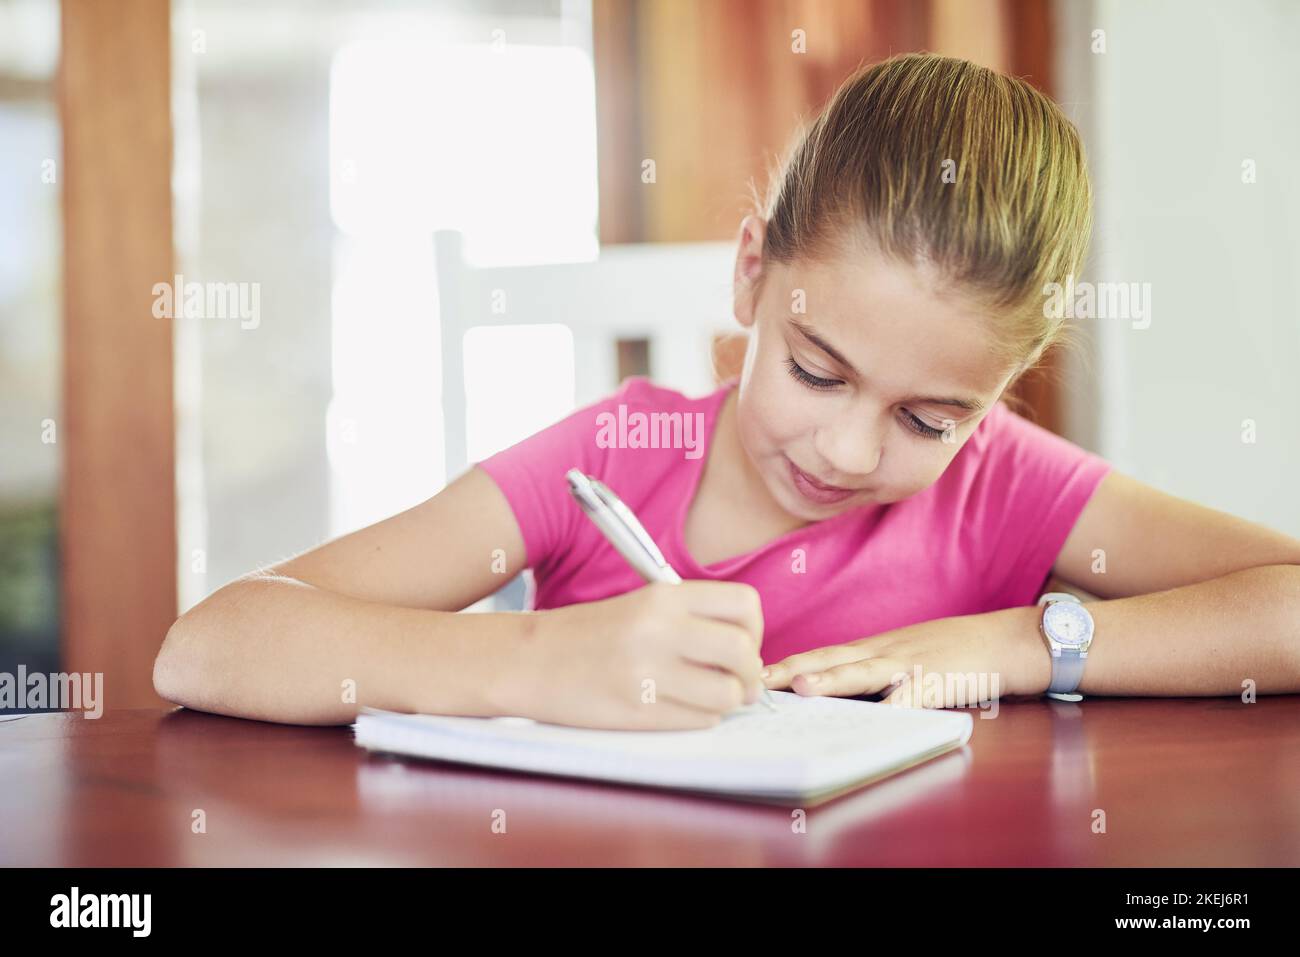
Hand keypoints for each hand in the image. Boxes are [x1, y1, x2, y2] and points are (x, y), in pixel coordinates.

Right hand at [510, 580, 766, 729]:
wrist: (530, 660)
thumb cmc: (590, 634)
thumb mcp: (642, 606)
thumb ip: (692, 620)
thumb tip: (748, 652)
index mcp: (664, 597)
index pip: (744, 605)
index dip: (754, 629)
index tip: (742, 643)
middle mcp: (660, 630)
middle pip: (743, 653)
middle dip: (750, 674)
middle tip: (739, 681)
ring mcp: (648, 673)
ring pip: (727, 695)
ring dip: (726, 701)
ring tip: (707, 697)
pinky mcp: (637, 712)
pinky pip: (699, 721)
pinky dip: (699, 718)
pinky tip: (679, 707)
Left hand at [760, 607, 1049, 707]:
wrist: (1007, 639)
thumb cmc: (957, 650)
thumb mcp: (908, 653)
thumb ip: (875, 669)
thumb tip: (836, 688)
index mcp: (876, 647)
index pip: (823, 653)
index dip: (789, 661)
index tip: (754, 669)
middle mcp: (886, 651)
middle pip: (831, 658)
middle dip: (791, 669)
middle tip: (755, 678)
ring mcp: (912, 664)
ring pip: (863, 671)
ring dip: (830, 680)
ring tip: (799, 687)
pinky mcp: (940, 680)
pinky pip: (913, 696)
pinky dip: (893, 706)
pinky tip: (874, 719)